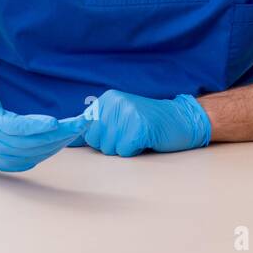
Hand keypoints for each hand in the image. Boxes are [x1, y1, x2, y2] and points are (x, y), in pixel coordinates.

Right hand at [0, 56, 89, 171]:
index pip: (18, 127)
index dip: (37, 126)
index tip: (56, 122)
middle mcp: (1, 146)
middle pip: (37, 141)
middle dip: (63, 131)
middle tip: (85, 120)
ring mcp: (9, 158)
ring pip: (42, 150)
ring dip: (64, 139)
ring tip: (84, 125)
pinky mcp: (17, 165)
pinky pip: (41, 156)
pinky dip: (56, 146)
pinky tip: (70, 134)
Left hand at [82, 90, 210, 156]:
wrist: (183, 119)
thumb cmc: (150, 123)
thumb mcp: (120, 118)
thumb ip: (97, 126)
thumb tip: (70, 139)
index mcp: (107, 100)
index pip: (86, 130)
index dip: (101, 138)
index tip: (119, 133)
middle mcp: (115, 103)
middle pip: (96, 141)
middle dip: (113, 144)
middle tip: (132, 134)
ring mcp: (127, 114)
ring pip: (110, 148)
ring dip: (125, 148)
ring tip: (140, 136)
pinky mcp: (139, 128)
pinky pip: (124, 152)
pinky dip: (135, 151)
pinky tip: (147, 140)